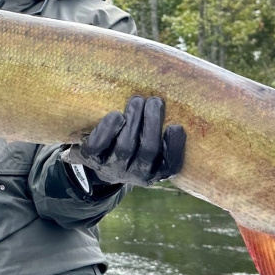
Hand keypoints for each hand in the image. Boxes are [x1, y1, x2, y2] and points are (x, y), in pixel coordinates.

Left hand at [65, 96, 185, 186]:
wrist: (100, 160)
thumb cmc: (135, 144)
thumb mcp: (151, 143)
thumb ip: (163, 131)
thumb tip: (183, 104)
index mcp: (155, 172)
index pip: (170, 166)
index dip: (174, 148)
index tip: (176, 126)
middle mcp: (135, 174)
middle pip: (148, 151)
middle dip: (153, 124)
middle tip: (155, 101)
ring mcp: (112, 167)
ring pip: (125, 147)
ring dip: (133, 120)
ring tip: (137, 100)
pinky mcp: (91, 159)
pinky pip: (98, 146)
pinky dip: (108, 129)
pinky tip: (116, 115)